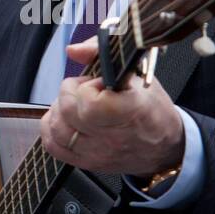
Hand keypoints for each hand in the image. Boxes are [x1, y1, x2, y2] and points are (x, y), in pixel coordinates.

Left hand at [41, 36, 184, 176]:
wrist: (162, 147)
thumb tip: (72, 50)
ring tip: (77, 104)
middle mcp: (112, 137)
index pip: (90, 103)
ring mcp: (97, 153)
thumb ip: (102, 52)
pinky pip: (53, 146)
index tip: (100, 83)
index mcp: (131, 112)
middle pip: (68, 112)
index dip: (88, 87)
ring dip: (60, 109)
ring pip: (56, 128)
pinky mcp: (87, 163)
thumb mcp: (137, 73)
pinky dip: (52, 128)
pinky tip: (66, 119)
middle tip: (86, 90)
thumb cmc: (151, 108)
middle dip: (70, 92)